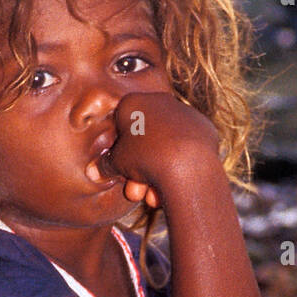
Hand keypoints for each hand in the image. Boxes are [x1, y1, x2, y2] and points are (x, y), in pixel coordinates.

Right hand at [103, 91, 220, 209]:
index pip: (120, 126)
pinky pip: (185, 148)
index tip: (122, 171)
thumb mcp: (117, 163)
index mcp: (134, 102)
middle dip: (139, 169)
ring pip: (165, 146)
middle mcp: (160, 100)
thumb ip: (106, 164)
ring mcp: (184, 113)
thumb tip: (93, 171)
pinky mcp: (204, 128)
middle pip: (145, 139)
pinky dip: (179, 165)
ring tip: (154, 196)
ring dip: (157, 173)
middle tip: (137, 191)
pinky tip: (175, 184)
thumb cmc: (145, 159)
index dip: (119, 152)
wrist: (187, 163)